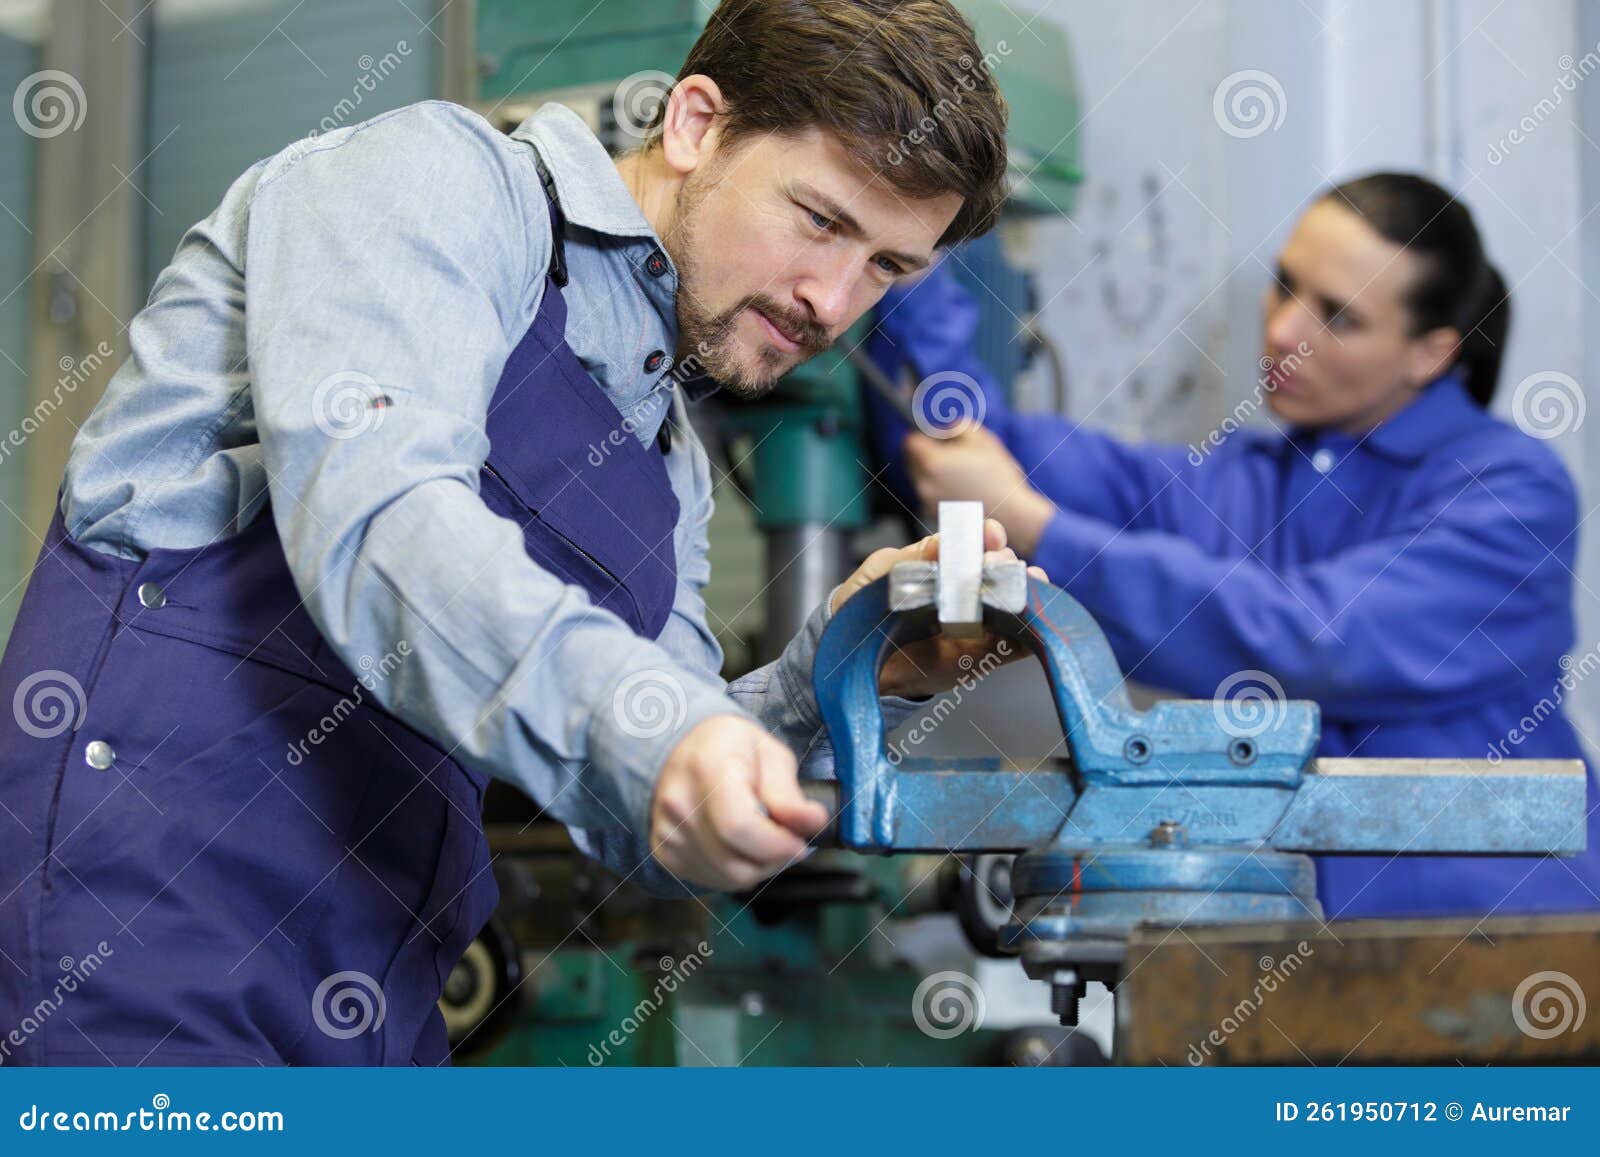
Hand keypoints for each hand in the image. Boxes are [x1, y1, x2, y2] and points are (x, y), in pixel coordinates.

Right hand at [650, 714, 828, 890]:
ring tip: (765, 841)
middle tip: (787, 840)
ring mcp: (667, 831)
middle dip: (774, 860)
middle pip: (735, 862)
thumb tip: (814, 821)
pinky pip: (712, 880)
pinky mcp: (665, 852)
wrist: (682, 748)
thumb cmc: (730, 747)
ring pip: (727, 878)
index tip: (799, 843)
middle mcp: (679, 804)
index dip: (777, 845)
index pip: (739, 826)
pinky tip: (741, 846)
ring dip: (757, 868)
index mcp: (707, 769)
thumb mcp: (770, 754)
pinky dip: (735, 871)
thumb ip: (788, 793)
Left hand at [830, 518, 1046, 699]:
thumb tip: (944, 543)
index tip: (990, 536)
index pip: (976, 540)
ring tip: (1020, 587)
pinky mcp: (985, 656)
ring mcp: (980, 620)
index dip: (988, 534)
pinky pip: (1017, 643)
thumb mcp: (880, 576)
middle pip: (1002, 566)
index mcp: (945, 561)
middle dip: (1003, 561)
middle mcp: (969, 587)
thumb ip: (912, 558)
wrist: (859, 663)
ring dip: (1025, 591)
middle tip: (992, 567)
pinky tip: (1030, 620)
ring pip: (1016, 600)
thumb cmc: (864, 610)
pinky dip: (1030, 631)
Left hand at [903, 426, 1056, 555]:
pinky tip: (961, 487)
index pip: (910, 442)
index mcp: (933, 463)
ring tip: (959, 471)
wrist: (1011, 514)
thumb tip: (943, 428)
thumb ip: (957, 427)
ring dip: (932, 471)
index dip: (922, 435)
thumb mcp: (982, 440)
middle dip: (925, 453)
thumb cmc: (998, 477)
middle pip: (911, 461)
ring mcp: (928, 501)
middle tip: (949, 452)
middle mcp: (925, 484)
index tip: (934, 436)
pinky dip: (938, 487)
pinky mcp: (935, 514)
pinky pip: (929, 493)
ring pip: (920, 477)